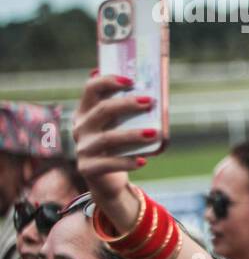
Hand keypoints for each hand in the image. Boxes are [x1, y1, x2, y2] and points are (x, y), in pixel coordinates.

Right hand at [72, 73, 153, 204]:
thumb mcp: (120, 126)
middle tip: (150, 101)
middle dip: (128, 104)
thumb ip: (130, 111)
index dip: (109, 81)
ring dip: (133, 134)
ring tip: (155, 133)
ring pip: (108, 137)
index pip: (91, 88)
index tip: (131, 80)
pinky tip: (142, 161)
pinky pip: (109, 163)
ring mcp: (82, 148)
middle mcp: (81, 127)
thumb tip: (156, 96)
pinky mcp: (87, 167)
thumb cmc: (118, 145)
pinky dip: (127, 162)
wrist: (106, 178)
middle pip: (103, 110)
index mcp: (86, 111)